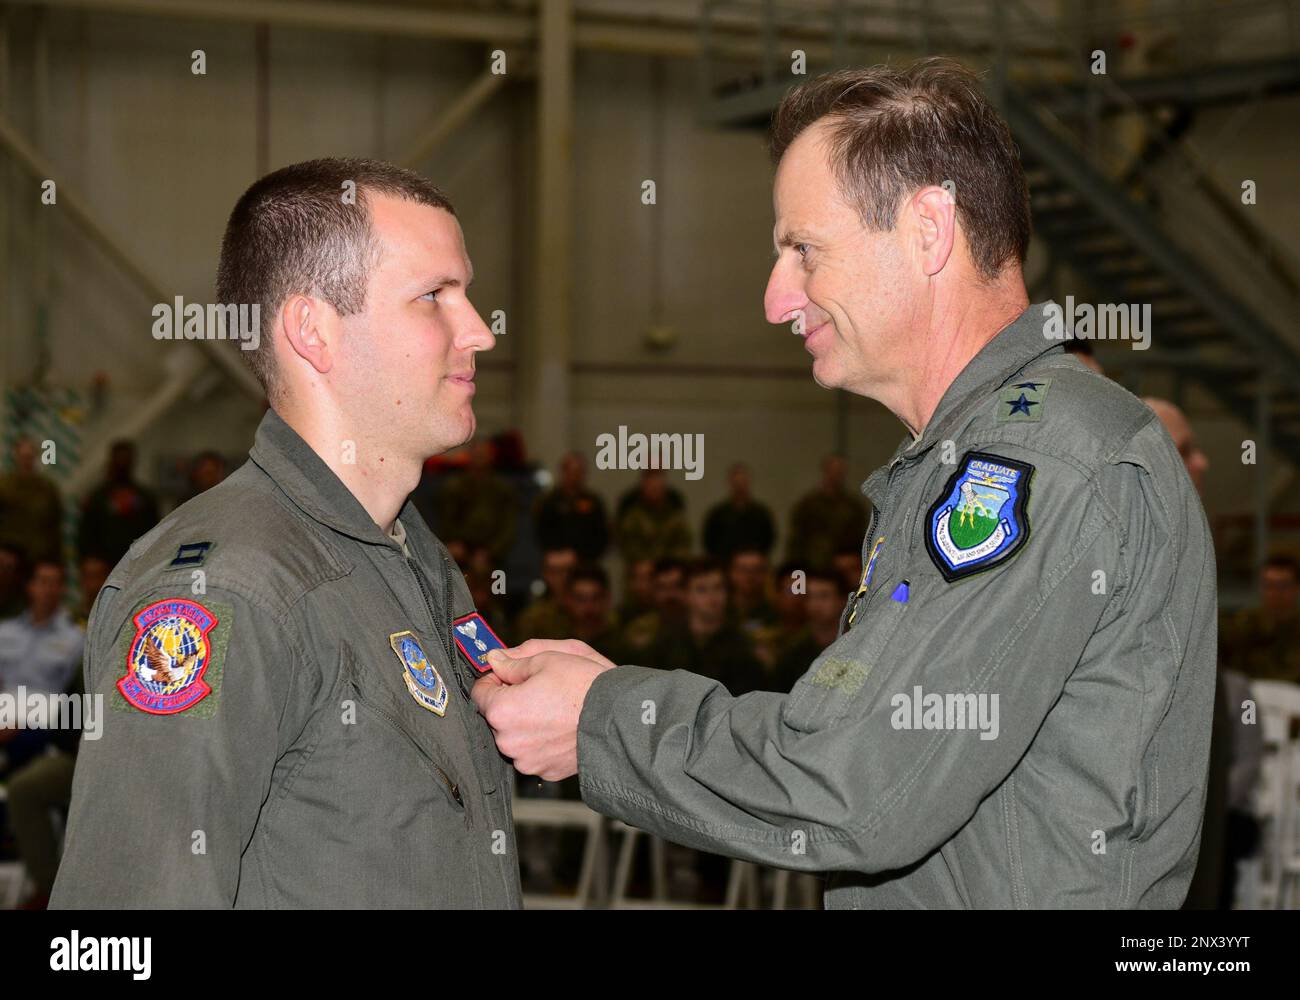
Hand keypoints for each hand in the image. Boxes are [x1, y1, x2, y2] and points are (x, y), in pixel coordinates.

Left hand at [471, 639, 615, 780]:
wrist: (621, 719)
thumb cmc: (585, 686)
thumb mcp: (548, 658)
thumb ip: (514, 660)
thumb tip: (495, 658)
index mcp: (502, 710)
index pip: (478, 692)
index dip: (494, 678)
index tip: (511, 673)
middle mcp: (509, 741)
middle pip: (497, 717)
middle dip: (512, 701)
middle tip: (542, 689)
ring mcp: (528, 761)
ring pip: (516, 737)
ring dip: (527, 723)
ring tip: (557, 709)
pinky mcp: (547, 772)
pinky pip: (535, 753)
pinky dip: (543, 741)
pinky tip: (563, 727)